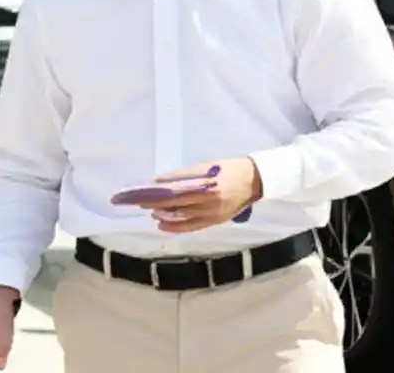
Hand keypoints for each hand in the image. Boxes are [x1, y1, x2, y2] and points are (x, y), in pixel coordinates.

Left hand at [135, 157, 262, 233]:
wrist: (254, 181)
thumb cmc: (229, 169)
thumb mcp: (207, 166)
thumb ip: (186, 175)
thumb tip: (163, 182)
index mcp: (207, 182)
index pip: (176, 186)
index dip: (159, 189)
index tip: (145, 188)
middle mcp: (209, 199)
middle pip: (175, 202)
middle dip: (155, 201)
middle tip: (139, 200)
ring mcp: (212, 212)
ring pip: (182, 216)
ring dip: (163, 214)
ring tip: (150, 211)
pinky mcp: (215, 221)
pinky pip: (192, 226)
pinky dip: (176, 227)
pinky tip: (163, 224)